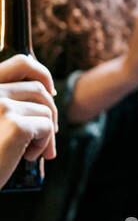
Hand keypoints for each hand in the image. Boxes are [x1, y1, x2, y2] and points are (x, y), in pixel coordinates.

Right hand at [0, 54, 58, 185]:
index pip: (21, 63)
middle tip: (50, 134)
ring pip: (45, 111)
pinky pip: (47, 128)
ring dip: (46, 134)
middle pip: (39, 90)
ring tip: (31, 152)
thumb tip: (47, 95)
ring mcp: (1, 105)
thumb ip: (8, 103)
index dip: (42, 74)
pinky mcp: (15, 125)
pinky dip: (44, 144)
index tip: (49, 94)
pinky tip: (26, 157)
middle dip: (50, 112)